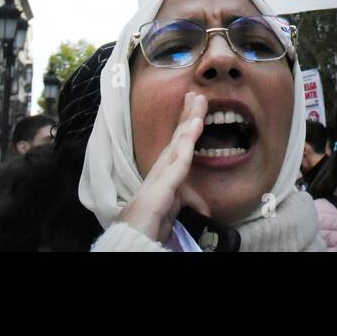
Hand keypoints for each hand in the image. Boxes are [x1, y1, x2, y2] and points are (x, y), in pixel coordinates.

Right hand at [116, 91, 211, 244]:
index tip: (194, 111)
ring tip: (198, 101)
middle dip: (187, 116)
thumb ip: (187, 203)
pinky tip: (196, 125)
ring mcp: (160, 176)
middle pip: (177, 138)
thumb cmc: (149, 227)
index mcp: (162, 176)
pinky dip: (188, 140)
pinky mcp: (162, 185)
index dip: (185, 128)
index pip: (177, 148)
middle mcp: (160, 171)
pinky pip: (179, 159)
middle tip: (196, 95)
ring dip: (189, 120)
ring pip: (178, 143)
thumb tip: (205, 208)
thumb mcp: (174, 211)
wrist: (131, 241)